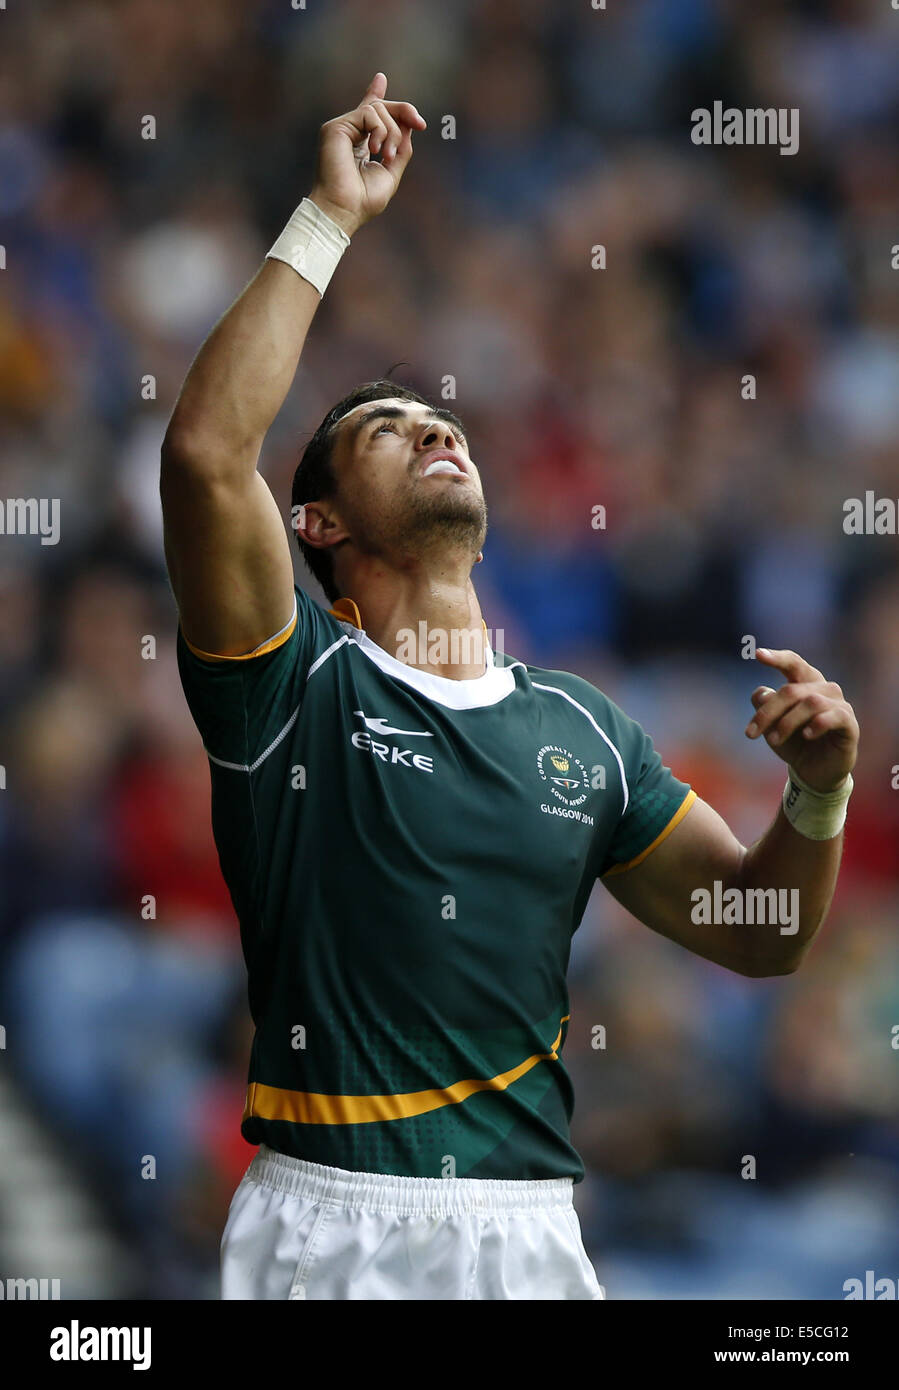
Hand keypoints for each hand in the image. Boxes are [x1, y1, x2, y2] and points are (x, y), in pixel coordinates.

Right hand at [308, 72, 425, 236]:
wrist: (344, 210)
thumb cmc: (364, 200)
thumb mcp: (391, 173)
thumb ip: (400, 149)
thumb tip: (409, 127)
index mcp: (359, 144)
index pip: (368, 113)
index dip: (374, 94)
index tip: (380, 78)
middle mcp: (349, 133)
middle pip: (380, 107)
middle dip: (404, 111)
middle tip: (420, 124)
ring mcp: (342, 129)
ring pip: (378, 110)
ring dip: (392, 132)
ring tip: (386, 156)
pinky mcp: (336, 127)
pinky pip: (369, 113)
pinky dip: (381, 130)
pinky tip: (377, 150)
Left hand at [745, 648, 858, 792]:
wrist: (813, 772)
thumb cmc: (793, 742)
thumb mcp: (772, 726)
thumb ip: (765, 706)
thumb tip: (762, 693)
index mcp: (805, 683)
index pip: (793, 664)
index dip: (777, 658)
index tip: (758, 654)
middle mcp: (824, 689)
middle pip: (791, 690)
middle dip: (768, 712)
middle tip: (750, 733)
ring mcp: (839, 705)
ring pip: (810, 703)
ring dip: (787, 723)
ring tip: (773, 740)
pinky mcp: (849, 723)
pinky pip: (833, 716)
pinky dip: (816, 724)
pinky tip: (806, 735)